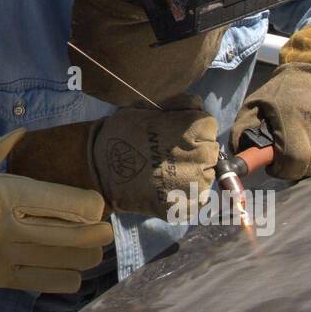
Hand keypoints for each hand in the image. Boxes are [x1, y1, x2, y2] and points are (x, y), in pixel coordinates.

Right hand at [0, 130, 113, 301]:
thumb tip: (20, 132)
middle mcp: (14, 225)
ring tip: (93, 251)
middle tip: (107, 230)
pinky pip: (42, 282)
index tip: (98, 204)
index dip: (92, 206)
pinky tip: (73, 274)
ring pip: (64, 260)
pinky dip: (64, 279)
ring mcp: (7, 254)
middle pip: (75, 234)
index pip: (69, 203)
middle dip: (98, 234)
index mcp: (10, 192)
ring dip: (86, 257)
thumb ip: (1, 149)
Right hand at [87, 96, 220, 217]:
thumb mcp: (152, 107)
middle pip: (211, 156)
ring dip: (191, 178)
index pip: (210, 130)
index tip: (176, 137)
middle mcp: (200, 156)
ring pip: (205, 180)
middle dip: (194, 155)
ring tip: (166, 173)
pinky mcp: (183, 207)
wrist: (99, 164)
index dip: (194, 133)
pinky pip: (195, 202)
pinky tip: (165, 189)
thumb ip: (182, 104)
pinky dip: (184, 198)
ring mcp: (193, 184)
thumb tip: (200, 107)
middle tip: (169, 157)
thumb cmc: (125, 131)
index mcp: (196, 128)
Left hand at [232, 62, 310, 180]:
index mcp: (292, 116)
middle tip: (291, 148)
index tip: (275, 164)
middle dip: (297, 164)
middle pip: (310, 167)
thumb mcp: (254, 105)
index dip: (282, 168)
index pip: (293, 161)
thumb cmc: (282, 93)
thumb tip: (239, 159)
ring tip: (309, 136)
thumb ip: (242, 131)